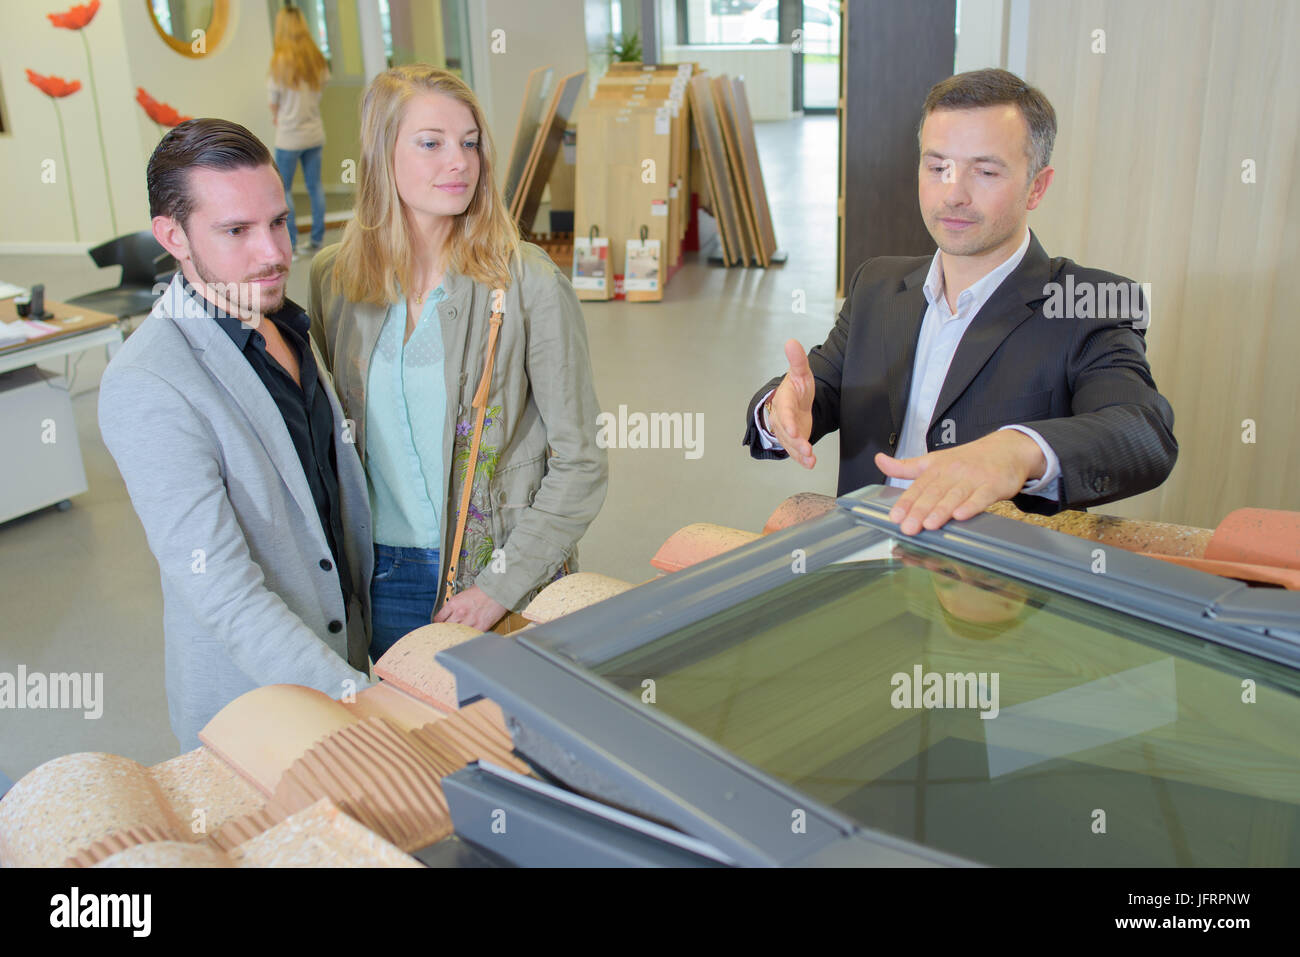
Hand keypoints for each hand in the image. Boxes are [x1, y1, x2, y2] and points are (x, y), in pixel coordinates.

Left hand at [433, 584, 507, 631]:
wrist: (498, 589)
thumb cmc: (484, 589)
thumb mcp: (464, 594)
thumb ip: (456, 605)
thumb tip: (451, 614)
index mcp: (454, 603)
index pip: (438, 618)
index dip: (438, 624)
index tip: (439, 627)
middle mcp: (460, 612)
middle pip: (445, 628)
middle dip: (446, 630)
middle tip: (447, 633)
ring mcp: (470, 621)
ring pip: (456, 634)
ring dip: (457, 635)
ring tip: (457, 636)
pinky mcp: (480, 626)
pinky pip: (470, 636)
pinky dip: (468, 637)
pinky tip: (468, 636)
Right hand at [769, 339, 816, 467]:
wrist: (795, 401)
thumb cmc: (797, 387)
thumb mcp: (801, 373)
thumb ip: (797, 360)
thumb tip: (791, 342)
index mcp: (783, 401)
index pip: (784, 412)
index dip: (788, 421)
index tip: (794, 430)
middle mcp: (782, 418)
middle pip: (786, 431)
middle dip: (795, 442)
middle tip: (806, 449)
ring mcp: (787, 430)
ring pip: (790, 444)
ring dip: (800, 453)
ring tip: (810, 459)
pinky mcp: (793, 440)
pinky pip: (795, 451)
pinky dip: (802, 459)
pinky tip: (810, 464)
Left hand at [876, 430, 1046, 534]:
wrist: (1007, 449)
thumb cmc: (968, 459)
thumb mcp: (934, 460)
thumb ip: (906, 466)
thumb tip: (879, 460)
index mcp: (937, 467)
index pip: (918, 487)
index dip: (906, 502)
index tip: (895, 517)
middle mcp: (953, 471)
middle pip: (934, 493)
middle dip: (920, 511)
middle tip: (909, 528)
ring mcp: (974, 478)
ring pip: (955, 495)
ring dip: (942, 510)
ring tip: (930, 525)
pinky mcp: (994, 484)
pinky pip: (981, 497)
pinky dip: (971, 506)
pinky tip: (961, 516)